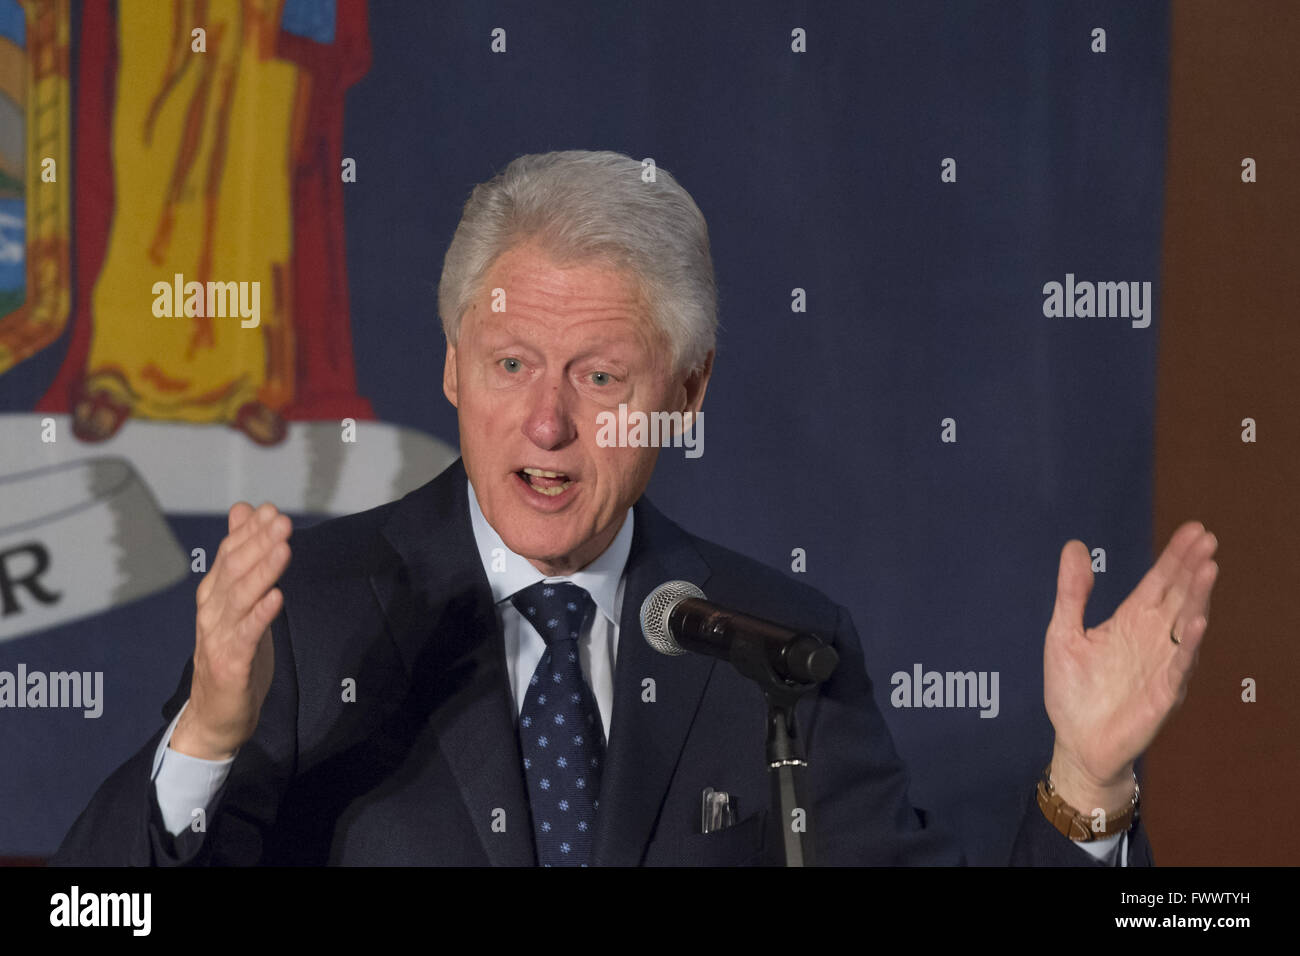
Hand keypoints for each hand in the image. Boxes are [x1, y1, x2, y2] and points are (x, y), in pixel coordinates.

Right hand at [172, 502, 291, 759]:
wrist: (215, 716)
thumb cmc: (232, 655)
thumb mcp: (239, 604)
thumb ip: (241, 560)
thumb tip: (245, 512)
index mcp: (214, 595)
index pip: (229, 555)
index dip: (250, 532)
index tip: (272, 511)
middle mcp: (212, 611)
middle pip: (234, 570)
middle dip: (259, 543)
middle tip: (282, 522)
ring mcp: (218, 637)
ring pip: (240, 597)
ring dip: (263, 571)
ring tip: (283, 548)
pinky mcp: (230, 663)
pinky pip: (246, 635)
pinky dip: (261, 615)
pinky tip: (277, 597)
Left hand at [1043, 521, 1217, 811]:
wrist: (1075, 743)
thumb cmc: (1073, 691)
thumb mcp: (1062, 633)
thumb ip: (1072, 592)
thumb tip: (1076, 546)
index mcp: (1129, 622)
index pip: (1158, 583)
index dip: (1175, 557)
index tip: (1195, 530)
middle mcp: (1152, 639)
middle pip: (1177, 597)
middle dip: (1192, 568)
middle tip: (1206, 539)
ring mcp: (1161, 666)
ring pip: (1185, 626)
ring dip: (1198, 599)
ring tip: (1208, 569)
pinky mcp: (1162, 694)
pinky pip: (1179, 666)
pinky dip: (1188, 644)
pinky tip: (1196, 622)